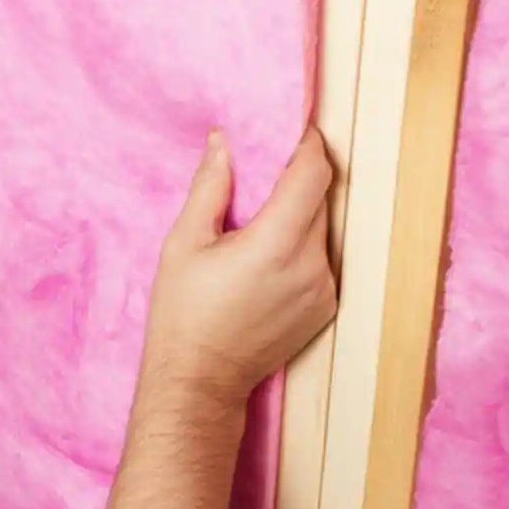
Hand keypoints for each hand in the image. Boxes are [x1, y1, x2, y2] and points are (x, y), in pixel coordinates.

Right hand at [143, 127, 336, 402]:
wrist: (200, 378)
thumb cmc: (183, 311)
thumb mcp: (184, 242)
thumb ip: (209, 187)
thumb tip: (222, 142)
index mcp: (276, 242)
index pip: (312, 175)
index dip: (308, 145)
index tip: (295, 130)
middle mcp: (312, 265)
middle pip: (319, 199)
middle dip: (296, 180)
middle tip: (264, 173)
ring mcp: (324, 289)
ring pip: (321, 230)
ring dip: (298, 215)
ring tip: (258, 223)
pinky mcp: (326, 307)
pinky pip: (321, 260)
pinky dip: (300, 248)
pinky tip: (265, 261)